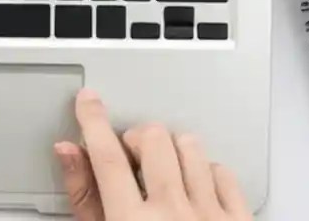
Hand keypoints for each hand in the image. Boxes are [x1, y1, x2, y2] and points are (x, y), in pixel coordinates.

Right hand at [55, 90, 251, 220]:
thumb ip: (85, 200)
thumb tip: (69, 153)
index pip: (106, 158)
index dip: (93, 121)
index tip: (88, 100)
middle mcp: (173, 215)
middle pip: (153, 140)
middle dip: (138, 139)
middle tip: (132, 155)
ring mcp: (210, 216)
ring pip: (191, 147)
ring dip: (173, 151)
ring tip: (164, 172)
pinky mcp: (239, 220)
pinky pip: (223, 172)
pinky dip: (206, 173)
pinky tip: (194, 189)